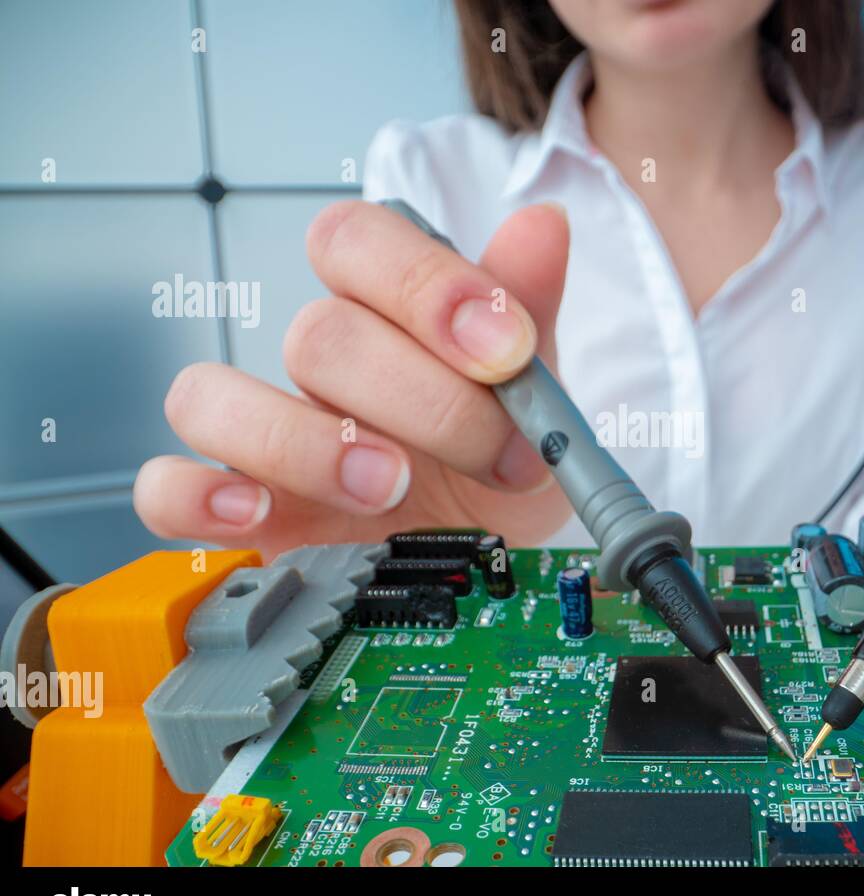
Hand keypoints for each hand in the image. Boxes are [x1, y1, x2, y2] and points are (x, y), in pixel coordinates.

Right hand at [135, 201, 573, 556]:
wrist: (498, 549)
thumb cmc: (505, 455)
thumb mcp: (538, 388)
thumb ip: (529, 307)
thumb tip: (544, 223)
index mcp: (385, 311)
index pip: (356, 240)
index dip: (425, 283)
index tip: (508, 350)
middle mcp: (320, 364)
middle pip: (317, 336)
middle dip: (424, 402)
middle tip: (500, 456)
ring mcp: (268, 436)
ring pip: (213, 396)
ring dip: (304, 443)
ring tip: (390, 486)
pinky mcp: (237, 511)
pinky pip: (165, 488)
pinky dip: (197, 497)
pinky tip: (263, 514)